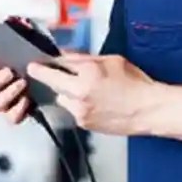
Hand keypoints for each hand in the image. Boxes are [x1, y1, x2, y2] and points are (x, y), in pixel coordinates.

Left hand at [27, 54, 155, 135]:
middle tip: (73, 77)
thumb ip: (83, 59)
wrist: (149, 110)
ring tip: (92, 91)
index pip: (54, 69)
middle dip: (58, 79)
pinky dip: (79, 105)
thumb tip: (63, 57)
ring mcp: (80, 112)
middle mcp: (79, 95)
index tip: (32, 66)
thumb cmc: (135, 83)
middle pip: (55, 85)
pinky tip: (97, 102)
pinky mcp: (84, 124)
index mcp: (86, 75)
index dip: (40, 68)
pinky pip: (74, 111)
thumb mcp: (110, 60)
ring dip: (70, 94)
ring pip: (64, 99)